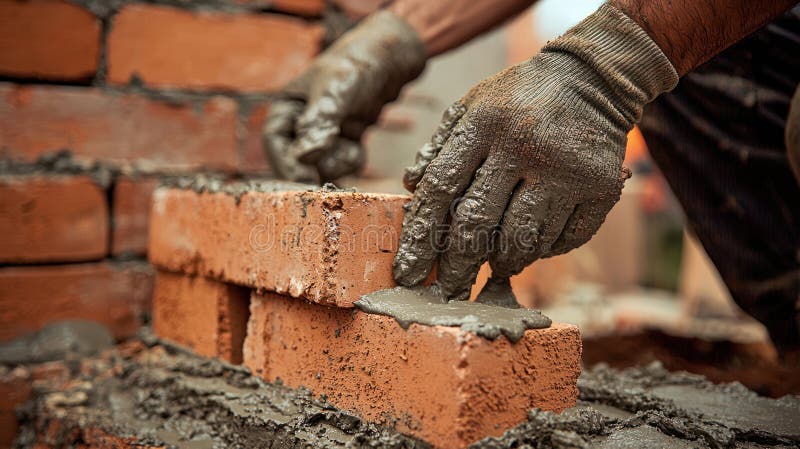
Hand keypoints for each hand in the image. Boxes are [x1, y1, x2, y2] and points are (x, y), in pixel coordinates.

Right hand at [263, 11, 425, 182]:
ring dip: (335, 164)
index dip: (286, 163)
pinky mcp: (338, 144)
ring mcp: (319, 136)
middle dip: (311, 171)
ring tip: (352, 147)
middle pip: (293, 160)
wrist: (389, 62)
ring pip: (317, 167)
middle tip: (325, 186)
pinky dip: (348, 161)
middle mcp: (297, 124)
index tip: (304, 181)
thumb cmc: (357, 67)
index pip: (274, 140)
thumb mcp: (336, 90)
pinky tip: (358, 147)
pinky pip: (338, 165)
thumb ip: (321, 122)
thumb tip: (305, 155)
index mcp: (286, 106)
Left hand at [393, 4, 677, 301]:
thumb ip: (441, 145)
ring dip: (503, 262)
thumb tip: (412, 188)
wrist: (593, 80)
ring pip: (523, 241)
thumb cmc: (520, 98)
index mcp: (484, 123)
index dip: (421, 237)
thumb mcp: (473, 105)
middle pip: (479, 225)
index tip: (410, 272)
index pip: (441, 189)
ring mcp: (566, 169)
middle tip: (450, 291)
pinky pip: (564, 241)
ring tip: (495, 264)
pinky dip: (544, 251)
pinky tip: (534, 243)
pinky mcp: (602, 187)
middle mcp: (524, 146)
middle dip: (458, 267)